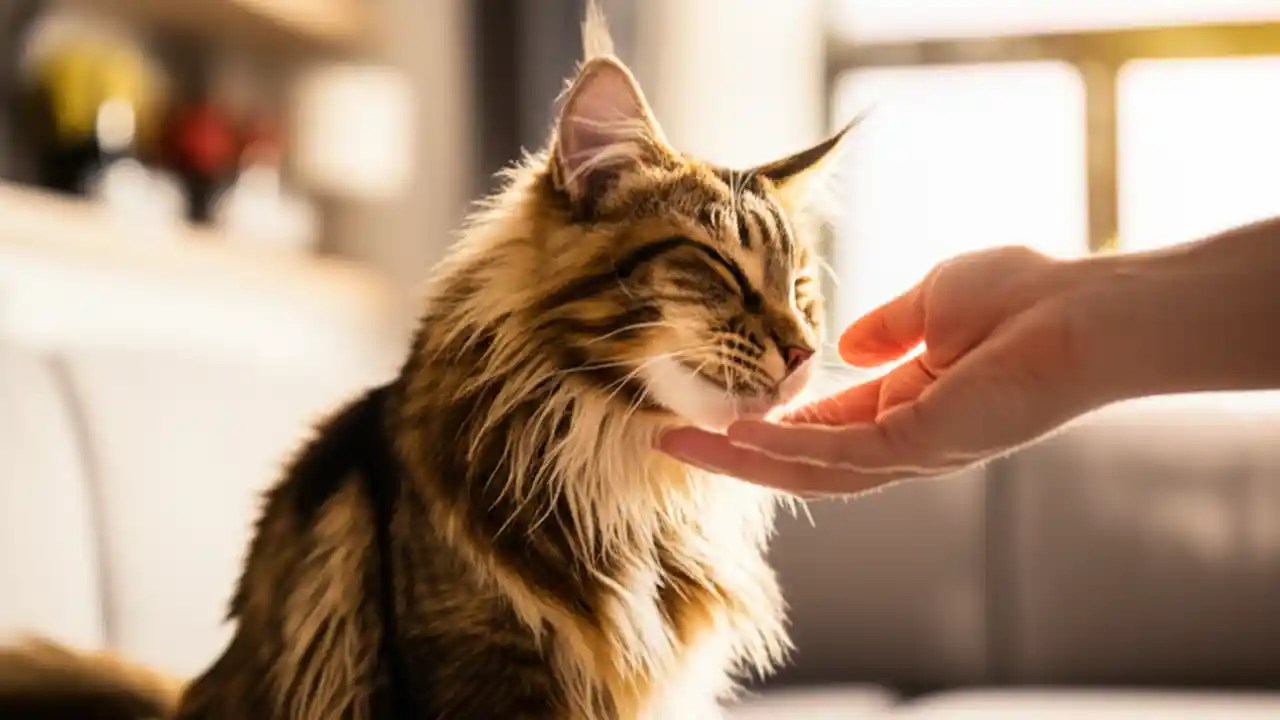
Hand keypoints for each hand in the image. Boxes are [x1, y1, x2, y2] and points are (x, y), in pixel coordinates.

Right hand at [658, 246, 1108, 495]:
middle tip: (672, 441)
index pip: (821, 425)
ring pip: (810, 469)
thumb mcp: (932, 301)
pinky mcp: (921, 442)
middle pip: (803, 459)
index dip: (766, 422)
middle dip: (735, 453)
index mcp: (906, 403)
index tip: (715, 412)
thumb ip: (886, 328)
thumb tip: (843, 346)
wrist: (1086, 310)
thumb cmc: (1024, 297)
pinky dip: (785, 449)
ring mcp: (912, 448)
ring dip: (743, 460)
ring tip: (682, 445)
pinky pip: (838, 454)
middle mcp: (904, 438)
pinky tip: (739, 439)